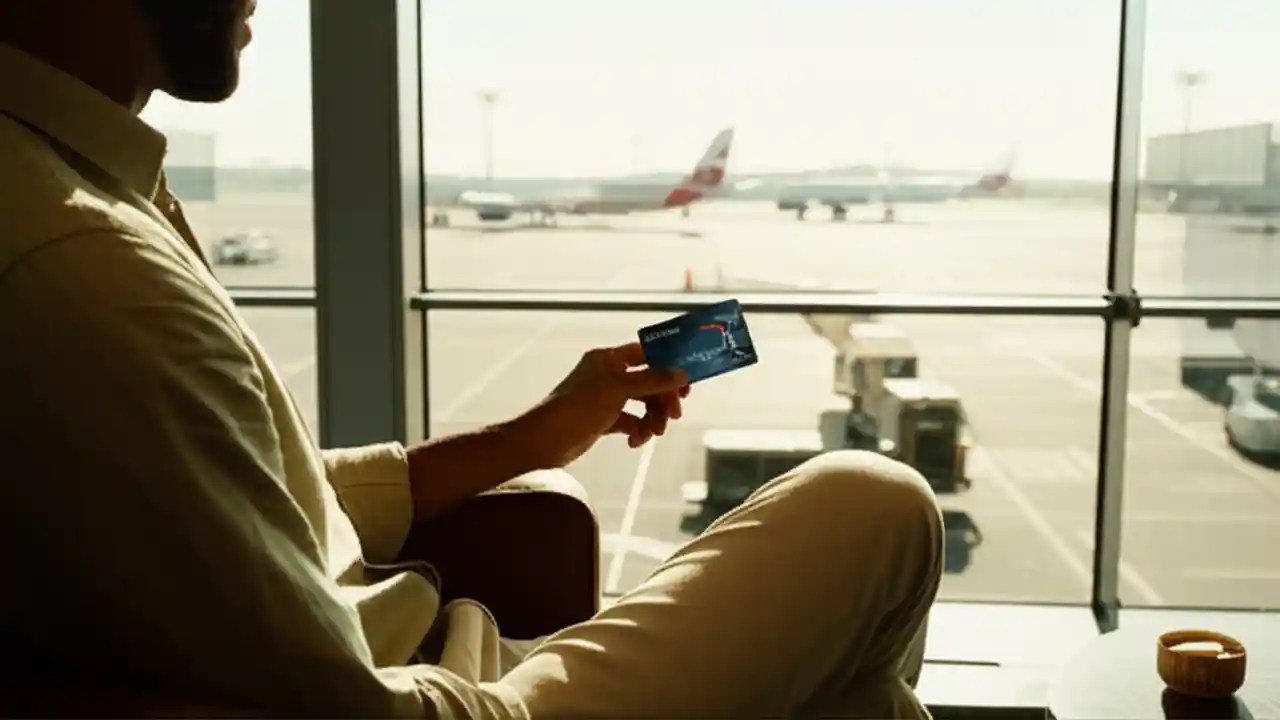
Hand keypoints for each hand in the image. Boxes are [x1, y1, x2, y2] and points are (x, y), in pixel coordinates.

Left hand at [523, 342, 690, 467]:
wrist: (546, 440)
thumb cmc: (579, 407)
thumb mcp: (618, 389)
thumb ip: (651, 380)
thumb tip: (681, 373)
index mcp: (608, 358)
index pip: (646, 354)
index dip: (668, 365)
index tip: (686, 383)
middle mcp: (608, 374)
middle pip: (648, 382)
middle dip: (662, 399)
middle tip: (674, 414)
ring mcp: (606, 398)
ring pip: (642, 404)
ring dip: (652, 419)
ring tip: (652, 433)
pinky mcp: (603, 419)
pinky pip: (631, 422)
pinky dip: (637, 431)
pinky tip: (635, 442)